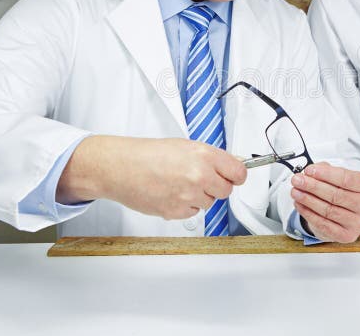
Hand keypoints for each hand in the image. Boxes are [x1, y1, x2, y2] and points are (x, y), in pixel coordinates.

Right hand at [58, 136, 246, 219]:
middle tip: (199, 180)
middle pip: (226, 191)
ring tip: (177, 184)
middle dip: (216, 187)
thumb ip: (210, 158)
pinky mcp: (176, 212)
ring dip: (198, 197)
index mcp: (204, 155)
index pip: (239, 172)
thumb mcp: (185, 146)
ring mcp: (188, 195)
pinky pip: (192, 213)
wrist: (120, 167)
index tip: (234, 177)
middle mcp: (199, 175)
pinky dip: (184, 207)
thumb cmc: (147, 154)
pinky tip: (169, 194)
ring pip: (208, 203)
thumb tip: (231, 165)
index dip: (236, 176)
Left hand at [290, 162, 359, 242]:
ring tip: (295, 191)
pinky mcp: (346, 236)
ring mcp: (357, 223)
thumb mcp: (337, 177)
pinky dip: (308, 213)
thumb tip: (311, 171)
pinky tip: (299, 204)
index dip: (326, 174)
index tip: (309, 170)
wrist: (344, 216)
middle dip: (313, 186)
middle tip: (297, 180)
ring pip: (328, 210)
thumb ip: (326, 171)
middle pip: (336, 195)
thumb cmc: (342, 192)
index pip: (347, 179)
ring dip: (308, 200)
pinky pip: (323, 224)